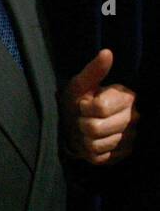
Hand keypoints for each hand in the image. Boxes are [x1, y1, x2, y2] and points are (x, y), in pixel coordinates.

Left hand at [62, 48, 139, 165]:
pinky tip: (93, 143)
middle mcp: (133, 117)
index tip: (84, 104)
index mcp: (126, 97)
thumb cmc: (78, 102)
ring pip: (96, 145)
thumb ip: (93, 71)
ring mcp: (131, 137)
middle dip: (81, 124)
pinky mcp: (124, 153)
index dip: (84, 108)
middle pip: (95, 128)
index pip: (99, 108)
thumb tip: (106, 52)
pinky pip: (100, 158)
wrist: (77, 127)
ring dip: (84, 140)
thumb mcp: (81, 85)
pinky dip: (90, 153)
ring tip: (87, 132)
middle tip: (83, 120)